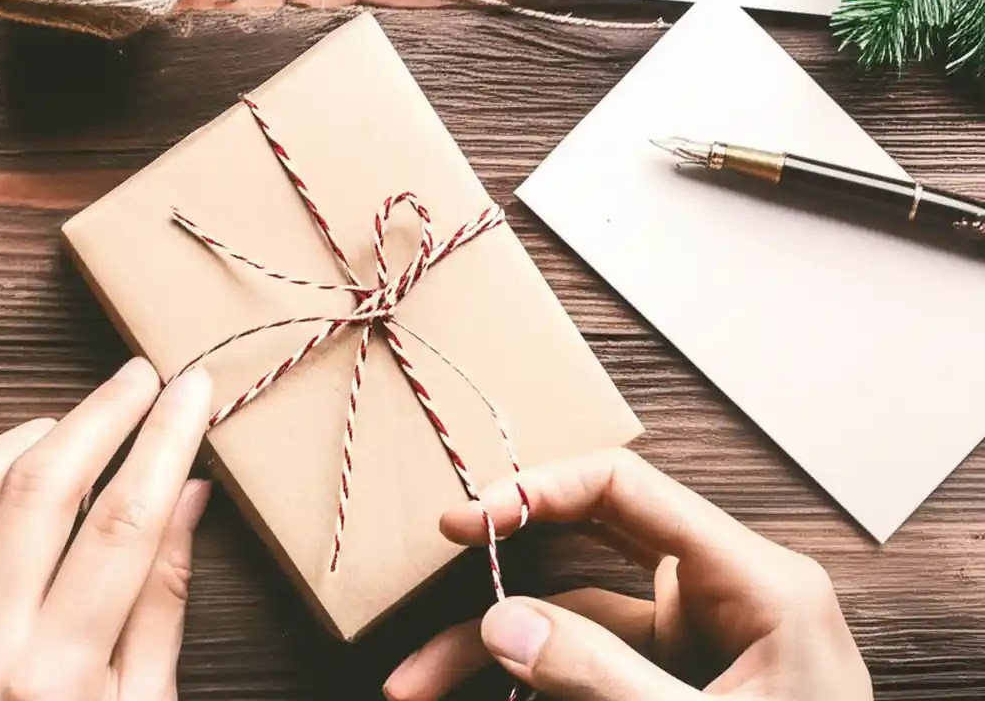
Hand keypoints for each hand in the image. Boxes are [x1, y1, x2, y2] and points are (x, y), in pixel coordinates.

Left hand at [0, 358, 212, 700]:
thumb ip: (163, 598)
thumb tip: (189, 495)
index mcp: (61, 673)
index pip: (124, 520)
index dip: (165, 440)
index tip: (194, 390)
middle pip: (46, 483)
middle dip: (104, 413)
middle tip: (146, 374)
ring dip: (45, 426)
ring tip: (98, 410)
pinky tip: (40, 455)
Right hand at [383, 448, 871, 700]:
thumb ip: (604, 677)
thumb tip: (503, 625)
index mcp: (754, 579)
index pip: (628, 490)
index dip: (541, 488)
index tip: (469, 519)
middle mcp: (721, 592)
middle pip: (592, 540)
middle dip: (508, 558)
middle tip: (441, 549)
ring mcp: (695, 638)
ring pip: (574, 615)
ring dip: (495, 645)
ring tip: (416, 681)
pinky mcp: (672, 679)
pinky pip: (589, 663)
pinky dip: (534, 679)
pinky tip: (487, 694)